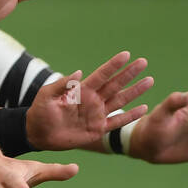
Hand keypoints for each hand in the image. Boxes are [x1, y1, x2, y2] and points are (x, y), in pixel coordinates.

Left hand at [25, 51, 153, 150]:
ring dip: (135, 91)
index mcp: (82, 90)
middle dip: (129, 73)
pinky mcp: (98, 129)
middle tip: (144, 61)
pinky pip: (117, 121)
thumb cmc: (40, 112)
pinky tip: (143, 108)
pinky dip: (130, 115)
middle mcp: (93, 100)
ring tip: (149, 80)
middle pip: (115, 84)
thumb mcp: (47, 95)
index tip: (126, 54)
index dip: (113, 65)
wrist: (38, 133)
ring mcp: (97, 114)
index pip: (101, 75)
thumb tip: (79, 72)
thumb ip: (62, 84)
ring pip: (121, 100)